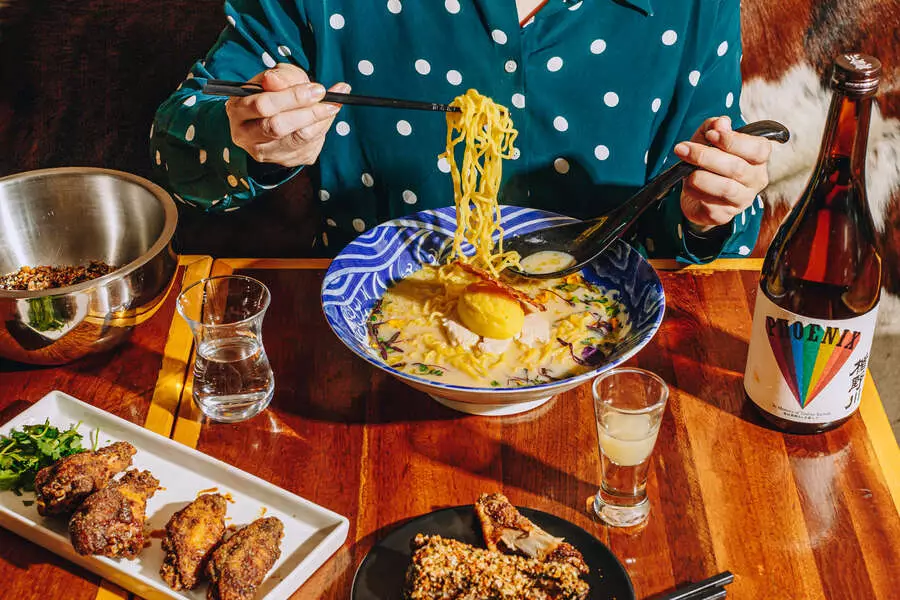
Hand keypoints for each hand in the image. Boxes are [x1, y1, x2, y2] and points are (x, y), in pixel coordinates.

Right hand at [225, 63, 348, 167]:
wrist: (274, 118)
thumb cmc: (274, 94)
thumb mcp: (277, 78)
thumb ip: (280, 77)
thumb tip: (274, 79)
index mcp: (238, 109)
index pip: (262, 105)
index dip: (292, 97)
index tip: (317, 89)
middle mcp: (245, 135)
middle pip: (277, 127)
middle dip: (307, 112)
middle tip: (327, 100)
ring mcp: (264, 152)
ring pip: (297, 140)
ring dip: (319, 122)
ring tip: (333, 106)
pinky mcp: (284, 162)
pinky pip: (308, 148)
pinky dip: (321, 131)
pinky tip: (325, 118)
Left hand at [674, 116, 771, 229]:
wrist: (696, 196)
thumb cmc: (708, 164)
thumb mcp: (708, 141)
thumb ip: (714, 128)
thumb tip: (721, 122)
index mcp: (757, 159)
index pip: (758, 149)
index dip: (734, 141)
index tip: (711, 135)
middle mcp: (755, 180)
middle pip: (737, 168)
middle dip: (706, 156)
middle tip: (683, 149)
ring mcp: (742, 200)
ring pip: (725, 188)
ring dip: (699, 176)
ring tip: (685, 170)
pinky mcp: (724, 215)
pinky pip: (710, 203)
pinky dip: (694, 192)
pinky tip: (687, 184)